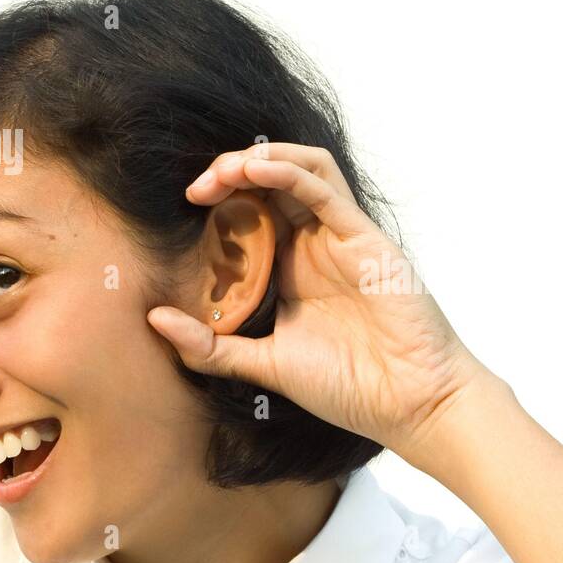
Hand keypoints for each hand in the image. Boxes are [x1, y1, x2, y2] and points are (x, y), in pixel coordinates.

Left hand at [146, 142, 495, 464]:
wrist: (408, 404)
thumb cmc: (348, 387)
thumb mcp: (263, 365)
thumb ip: (210, 347)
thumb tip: (154, 318)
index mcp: (292, 269)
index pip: (250, 214)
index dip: (217, 202)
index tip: (185, 210)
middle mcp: (314, 246)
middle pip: (270, 183)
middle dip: (229, 173)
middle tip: (196, 190)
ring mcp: (339, 237)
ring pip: (300, 169)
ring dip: (259, 158)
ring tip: (224, 171)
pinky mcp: (363, 237)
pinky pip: (323, 188)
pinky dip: (287, 171)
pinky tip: (254, 171)